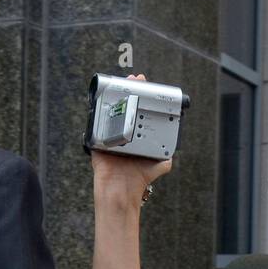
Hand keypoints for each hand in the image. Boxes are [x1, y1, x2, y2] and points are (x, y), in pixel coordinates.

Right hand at [89, 74, 173, 205]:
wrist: (121, 189)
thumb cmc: (137, 179)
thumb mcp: (158, 165)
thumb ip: (165, 158)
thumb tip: (171, 154)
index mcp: (136, 136)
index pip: (141, 113)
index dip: (144, 99)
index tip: (148, 87)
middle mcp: (123, 133)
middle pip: (126, 106)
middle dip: (131, 90)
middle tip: (136, 79)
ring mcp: (110, 134)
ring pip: (112, 110)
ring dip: (115, 95)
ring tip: (123, 82)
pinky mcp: (97, 138)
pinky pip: (96, 122)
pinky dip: (98, 109)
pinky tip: (104, 96)